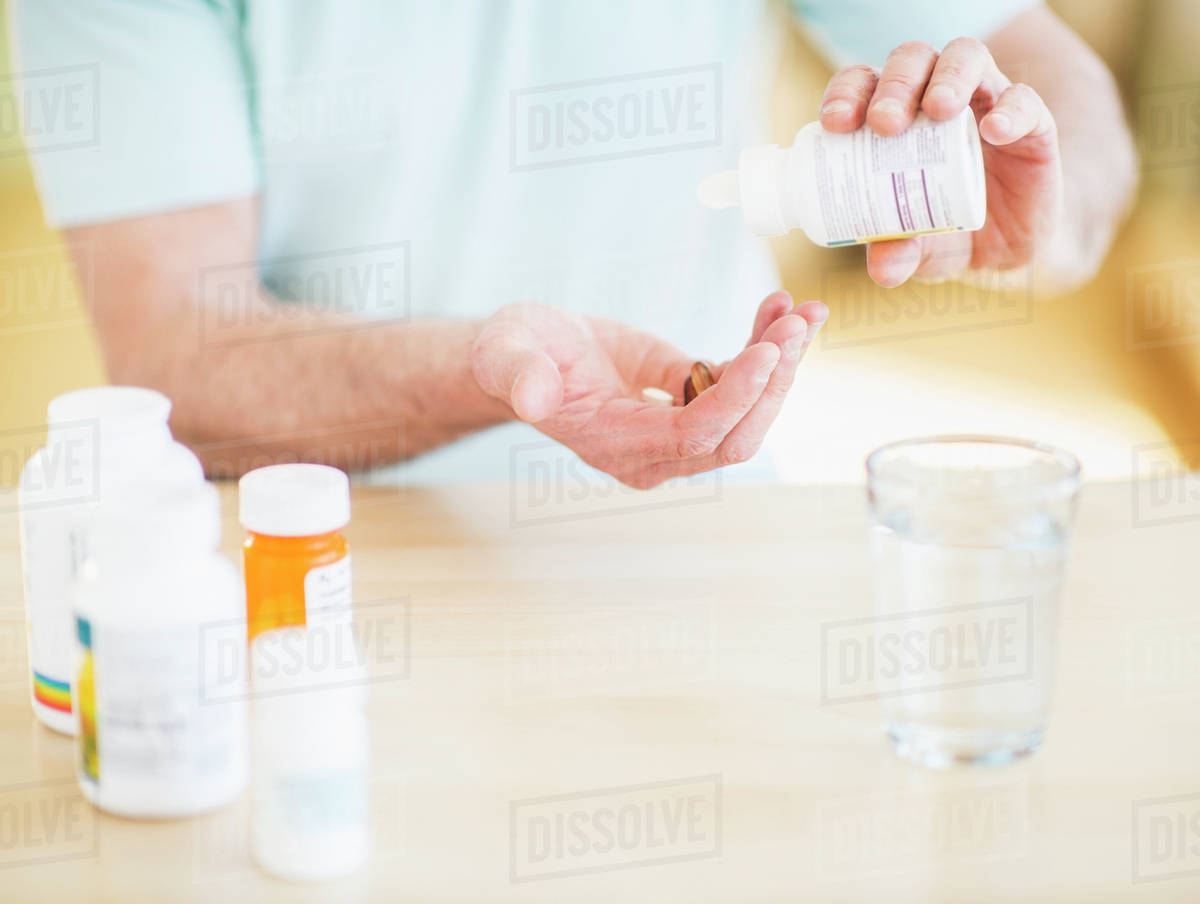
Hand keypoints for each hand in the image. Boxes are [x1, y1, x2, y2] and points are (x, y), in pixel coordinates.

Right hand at [471, 293, 826, 487]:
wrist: (524, 354)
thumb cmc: (511, 356)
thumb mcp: (505, 354)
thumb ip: (518, 374)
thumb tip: (534, 396)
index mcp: (617, 447)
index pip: (694, 434)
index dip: (736, 397)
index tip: (768, 351)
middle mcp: (657, 453)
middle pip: (736, 432)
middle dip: (772, 382)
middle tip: (797, 326)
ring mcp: (679, 432)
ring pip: (749, 411)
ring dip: (780, 362)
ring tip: (800, 310)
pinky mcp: (692, 401)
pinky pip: (742, 384)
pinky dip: (766, 348)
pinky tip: (779, 309)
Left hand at [818, 37, 1062, 286]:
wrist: (1008, 249)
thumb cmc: (945, 232)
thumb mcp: (918, 251)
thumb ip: (899, 254)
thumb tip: (882, 269)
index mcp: (895, 117)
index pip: (864, 84)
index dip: (846, 93)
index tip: (835, 124)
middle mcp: (937, 97)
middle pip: (913, 60)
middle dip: (894, 85)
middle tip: (883, 124)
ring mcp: (986, 102)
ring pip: (967, 57)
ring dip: (949, 77)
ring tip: (937, 109)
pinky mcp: (1033, 124)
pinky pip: (1025, 102)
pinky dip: (1010, 110)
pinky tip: (994, 130)